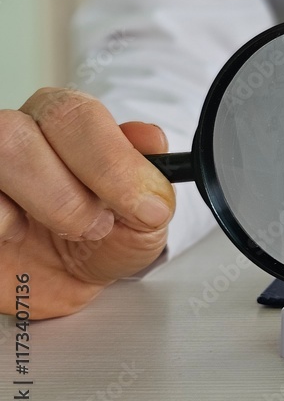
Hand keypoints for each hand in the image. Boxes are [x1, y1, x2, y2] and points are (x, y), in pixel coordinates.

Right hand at [0, 89, 174, 317]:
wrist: (71, 286)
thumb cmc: (106, 240)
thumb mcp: (145, 218)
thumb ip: (152, 178)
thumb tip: (150, 138)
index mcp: (66, 123)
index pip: (74, 114)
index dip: (110, 161)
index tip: (143, 206)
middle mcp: (17, 134)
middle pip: (16, 133)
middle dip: (66, 191)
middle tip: (98, 226)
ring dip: (42, 206)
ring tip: (70, 233)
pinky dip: (4, 225)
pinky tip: (19, 237)